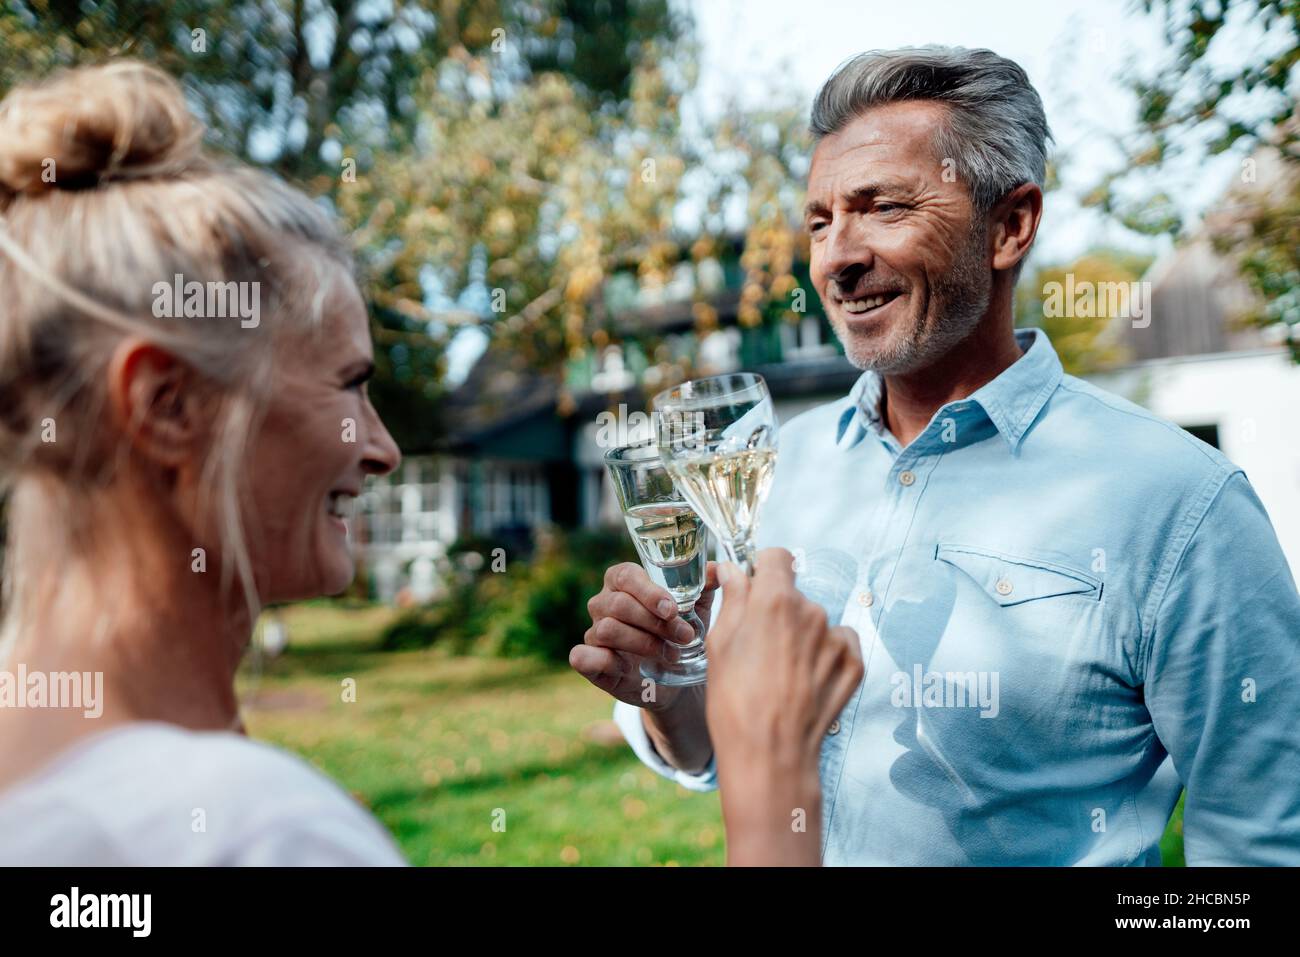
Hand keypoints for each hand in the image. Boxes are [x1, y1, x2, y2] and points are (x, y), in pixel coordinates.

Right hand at [570, 561, 720, 711]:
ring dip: (643, 643)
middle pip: (620, 604)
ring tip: (671, 654)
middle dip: (655, 622)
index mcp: (623, 581)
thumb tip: (715, 569)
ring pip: (608, 629)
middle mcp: (603, 603)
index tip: (673, 610)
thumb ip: (704, 586)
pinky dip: (600, 659)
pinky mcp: (589, 660)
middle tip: (684, 636)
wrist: (675, 677)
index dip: (649, 592)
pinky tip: (625, 667)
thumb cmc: (680, 633)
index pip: (626, 575)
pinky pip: (581, 655)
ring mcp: (593, 631)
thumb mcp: (697, 609)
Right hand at [705, 547, 863, 864]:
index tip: (755, 586)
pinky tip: (803, 682)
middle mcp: (812, 611)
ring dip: (801, 636)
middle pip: (794, 594)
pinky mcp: (854, 663)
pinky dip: (823, 656)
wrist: (771, 756)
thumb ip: (732, 599)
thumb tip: (733, 571)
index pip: (777, 557)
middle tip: (758, 647)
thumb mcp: (720, 645)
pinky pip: (838, 644)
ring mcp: (837, 638)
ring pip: (815, 622)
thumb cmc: (735, 702)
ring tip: (780, 673)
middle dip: (777, 611)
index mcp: (775, 600)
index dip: (763, 569)